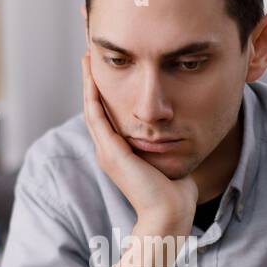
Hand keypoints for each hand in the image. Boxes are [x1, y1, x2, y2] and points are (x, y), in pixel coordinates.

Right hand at [81, 53, 196, 231]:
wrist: (170, 213)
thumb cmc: (175, 192)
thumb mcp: (169, 160)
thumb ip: (167, 144)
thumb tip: (179, 131)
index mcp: (120, 153)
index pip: (107, 115)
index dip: (104, 91)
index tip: (106, 68)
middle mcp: (108, 150)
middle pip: (95, 107)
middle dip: (91, 80)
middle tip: (89, 54)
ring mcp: (107, 151)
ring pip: (92, 108)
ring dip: (88, 82)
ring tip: (87, 57)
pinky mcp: (112, 152)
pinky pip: (97, 117)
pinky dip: (93, 95)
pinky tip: (93, 76)